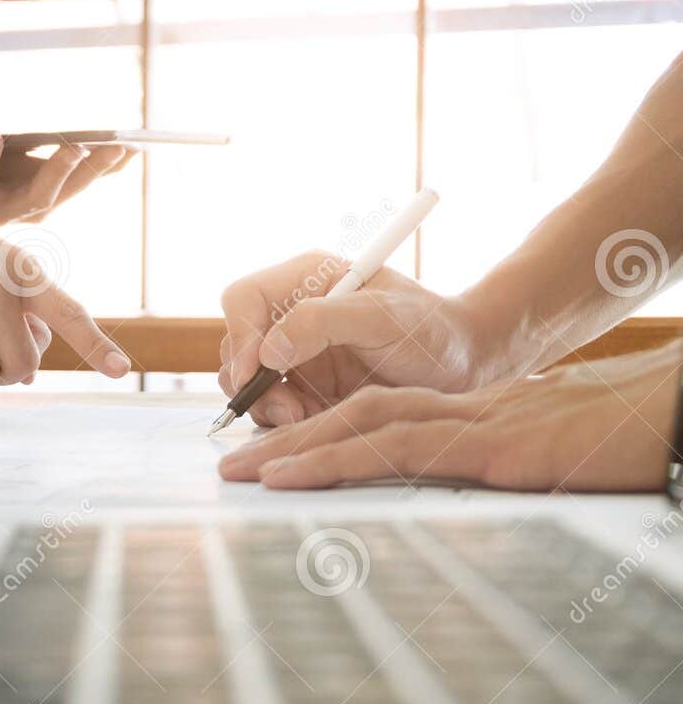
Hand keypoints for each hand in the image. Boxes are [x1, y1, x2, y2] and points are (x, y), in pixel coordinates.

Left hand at [0, 125, 131, 225]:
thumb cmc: (1, 177)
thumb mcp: (40, 171)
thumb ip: (79, 166)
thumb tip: (131, 153)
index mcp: (37, 203)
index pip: (74, 189)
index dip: (98, 170)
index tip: (122, 146)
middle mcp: (7, 210)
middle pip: (36, 198)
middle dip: (57, 173)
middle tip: (77, 146)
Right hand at [218, 251, 490, 427]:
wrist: (465, 368)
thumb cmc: (433, 331)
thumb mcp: (384, 317)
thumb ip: (322, 323)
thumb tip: (267, 352)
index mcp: (306, 281)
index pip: (244, 299)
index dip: (241, 334)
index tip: (254, 371)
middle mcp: (292, 315)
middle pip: (238, 344)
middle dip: (250, 379)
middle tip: (284, 406)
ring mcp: (295, 355)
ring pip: (246, 381)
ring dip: (264, 404)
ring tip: (300, 417)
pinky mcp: (304, 389)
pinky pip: (270, 407)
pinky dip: (281, 421)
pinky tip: (312, 422)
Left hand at [219, 340, 682, 492]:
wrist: (675, 419)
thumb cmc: (624, 445)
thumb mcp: (551, 462)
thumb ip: (502, 473)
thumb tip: (468, 500)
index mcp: (474, 419)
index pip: (383, 418)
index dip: (326, 436)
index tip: (275, 462)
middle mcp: (464, 414)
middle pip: (357, 413)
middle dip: (292, 438)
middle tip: (231, 468)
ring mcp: (476, 425)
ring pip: (364, 424)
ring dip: (297, 447)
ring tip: (242, 473)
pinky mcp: (490, 447)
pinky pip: (396, 447)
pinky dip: (335, 458)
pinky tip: (289, 475)